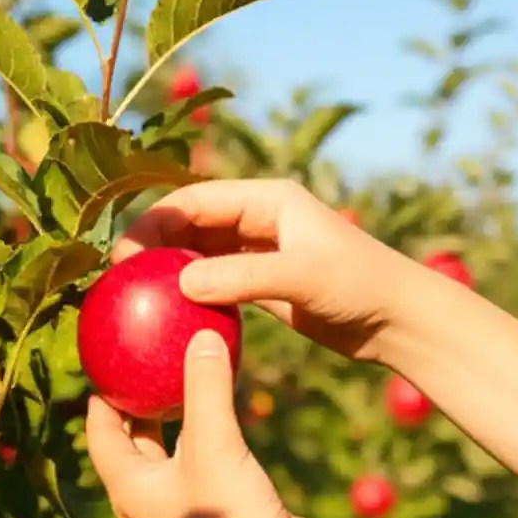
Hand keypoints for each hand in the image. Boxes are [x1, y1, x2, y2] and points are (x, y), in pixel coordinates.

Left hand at [85, 329, 365, 517]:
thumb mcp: (215, 446)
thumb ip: (205, 389)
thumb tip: (200, 333)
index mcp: (130, 490)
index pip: (100, 432)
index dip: (101, 392)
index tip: (110, 354)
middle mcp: (151, 503)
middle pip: (135, 442)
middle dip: (143, 402)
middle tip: (153, 356)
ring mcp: (186, 513)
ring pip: (176, 454)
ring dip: (184, 419)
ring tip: (193, 375)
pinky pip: (209, 468)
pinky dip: (216, 439)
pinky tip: (236, 415)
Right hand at [113, 179, 415, 361]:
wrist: (398, 318)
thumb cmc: (358, 286)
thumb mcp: (299, 277)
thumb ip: (241, 278)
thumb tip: (182, 283)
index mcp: (268, 199)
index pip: (196, 200)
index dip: (155, 221)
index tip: (124, 252)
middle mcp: (261, 219)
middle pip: (192, 224)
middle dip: (154, 245)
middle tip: (119, 277)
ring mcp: (261, 251)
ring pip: (201, 254)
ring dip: (170, 271)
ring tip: (134, 297)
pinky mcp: (266, 282)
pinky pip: (217, 283)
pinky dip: (193, 295)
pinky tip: (169, 317)